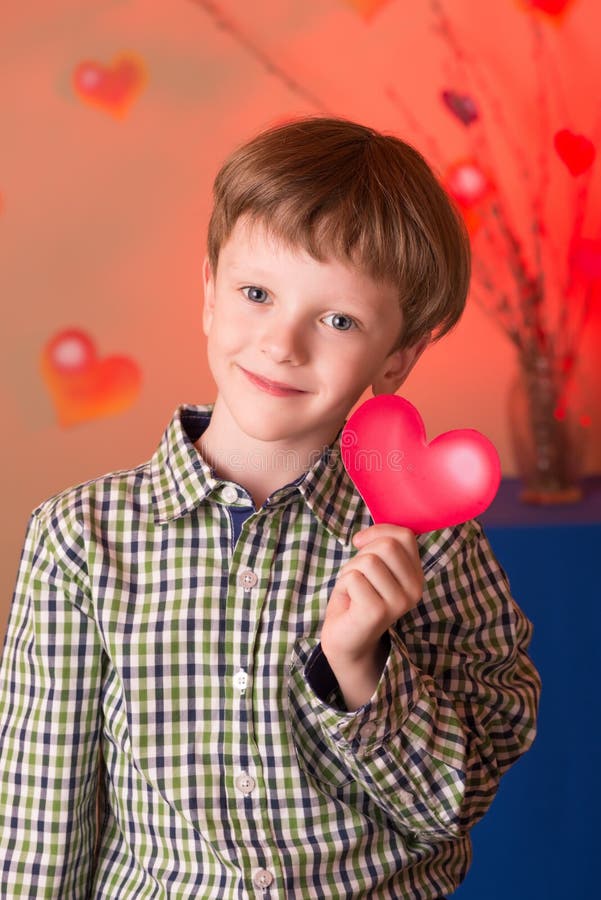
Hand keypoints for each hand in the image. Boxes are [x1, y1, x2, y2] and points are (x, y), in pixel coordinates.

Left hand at [320, 525, 423, 704]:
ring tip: (353, 590)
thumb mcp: (373, 567)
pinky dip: (343, 585)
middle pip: (387, 546)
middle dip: (362, 554)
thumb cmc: (357, 597)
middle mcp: (414, 589)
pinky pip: (354, 578)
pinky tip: (349, 602)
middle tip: (356, 575)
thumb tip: (363, 536)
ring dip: (350, 571)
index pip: (406, 536)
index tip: (360, 543)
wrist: (346, 638)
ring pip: (369, 561)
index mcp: (416, 575)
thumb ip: (379, 548)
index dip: (379, 531)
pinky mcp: (378, 611)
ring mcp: (398, 602)